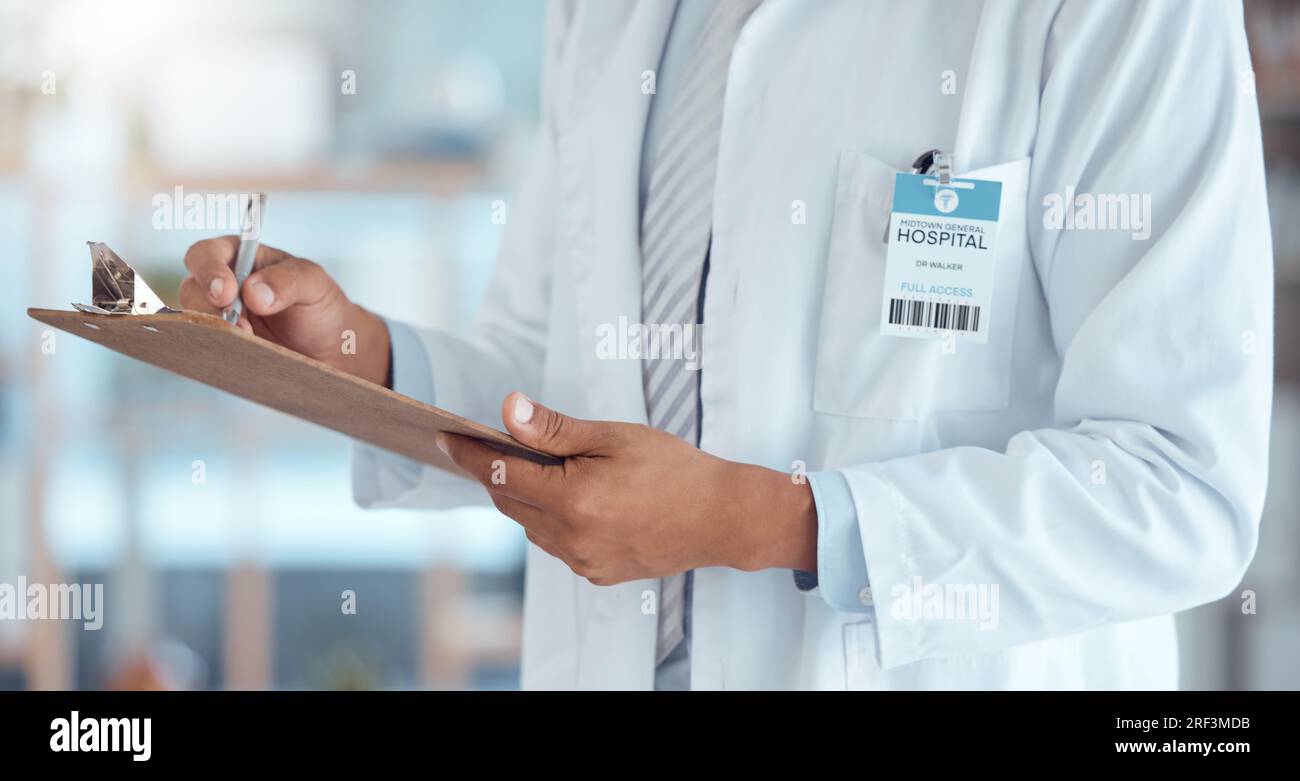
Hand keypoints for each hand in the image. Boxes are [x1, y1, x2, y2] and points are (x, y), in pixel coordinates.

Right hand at [177, 236, 390, 384]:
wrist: (333, 350)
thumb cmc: (321, 306)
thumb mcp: (314, 284)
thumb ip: (287, 281)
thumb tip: (253, 292)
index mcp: (239, 257)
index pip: (205, 254)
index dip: (209, 271)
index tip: (226, 293)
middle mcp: (223, 285)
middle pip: (191, 289)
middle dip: (209, 308)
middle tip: (240, 326)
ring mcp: (220, 318)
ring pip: (194, 321)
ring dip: (216, 332)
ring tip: (249, 340)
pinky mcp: (223, 345)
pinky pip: (207, 348)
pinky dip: (219, 351)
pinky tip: (241, 355)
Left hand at [437, 393, 817, 584]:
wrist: (722, 517)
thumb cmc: (673, 468)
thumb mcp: (613, 436)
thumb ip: (554, 429)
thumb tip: (507, 410)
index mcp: (573, 499)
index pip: (500, 473)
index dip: (468, 453)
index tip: (443, 437)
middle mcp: (571, 538)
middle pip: (510, 501)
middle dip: (496, 472)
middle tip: (489, 444)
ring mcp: (583, 561)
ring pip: (531, 525)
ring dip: (526, 497)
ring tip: (539, 469)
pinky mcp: (597, 573)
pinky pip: (557, 544)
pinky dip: (552, 520)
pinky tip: (574, 500)